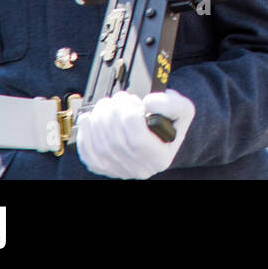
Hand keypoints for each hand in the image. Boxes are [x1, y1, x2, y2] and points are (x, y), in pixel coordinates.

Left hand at [75, 90, 194, 179]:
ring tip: (107, 104)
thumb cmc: (168, 124)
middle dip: (113, 113)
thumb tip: (149, 103)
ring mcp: (118, 170)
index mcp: (159, 157)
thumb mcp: (183, 111)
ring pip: (100, 146)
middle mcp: (138, 168)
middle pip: (116, 140)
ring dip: (99, 118)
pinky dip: (85, 134)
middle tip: (118, 98)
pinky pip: (87, 154)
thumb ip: (172, 104)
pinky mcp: (103, 167)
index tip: (133, 100)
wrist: (158, 138)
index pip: (137, 138)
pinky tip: (89, 118)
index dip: (130, 114)